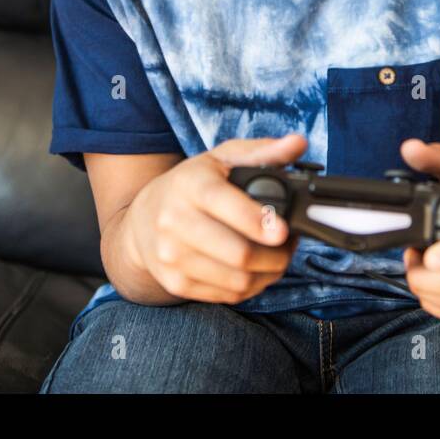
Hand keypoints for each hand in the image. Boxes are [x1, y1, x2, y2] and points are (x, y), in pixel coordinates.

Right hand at [122, 134, 305, 303]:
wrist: (141, 221)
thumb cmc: (189, 186)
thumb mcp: (220, 159)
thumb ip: (262, 152)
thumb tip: (298, 143)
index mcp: (190, 185)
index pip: (224, 205)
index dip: (258, 222)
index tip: (283, 231)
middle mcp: (174, 221)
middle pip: (238, 253)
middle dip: (276, 256)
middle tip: (289, 246)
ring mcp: (172, 256)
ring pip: (237, 280)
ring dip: (269, 274)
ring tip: (278, 258)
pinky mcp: (176, 283)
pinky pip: (227, 295)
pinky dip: (251, 287)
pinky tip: (257, 271)